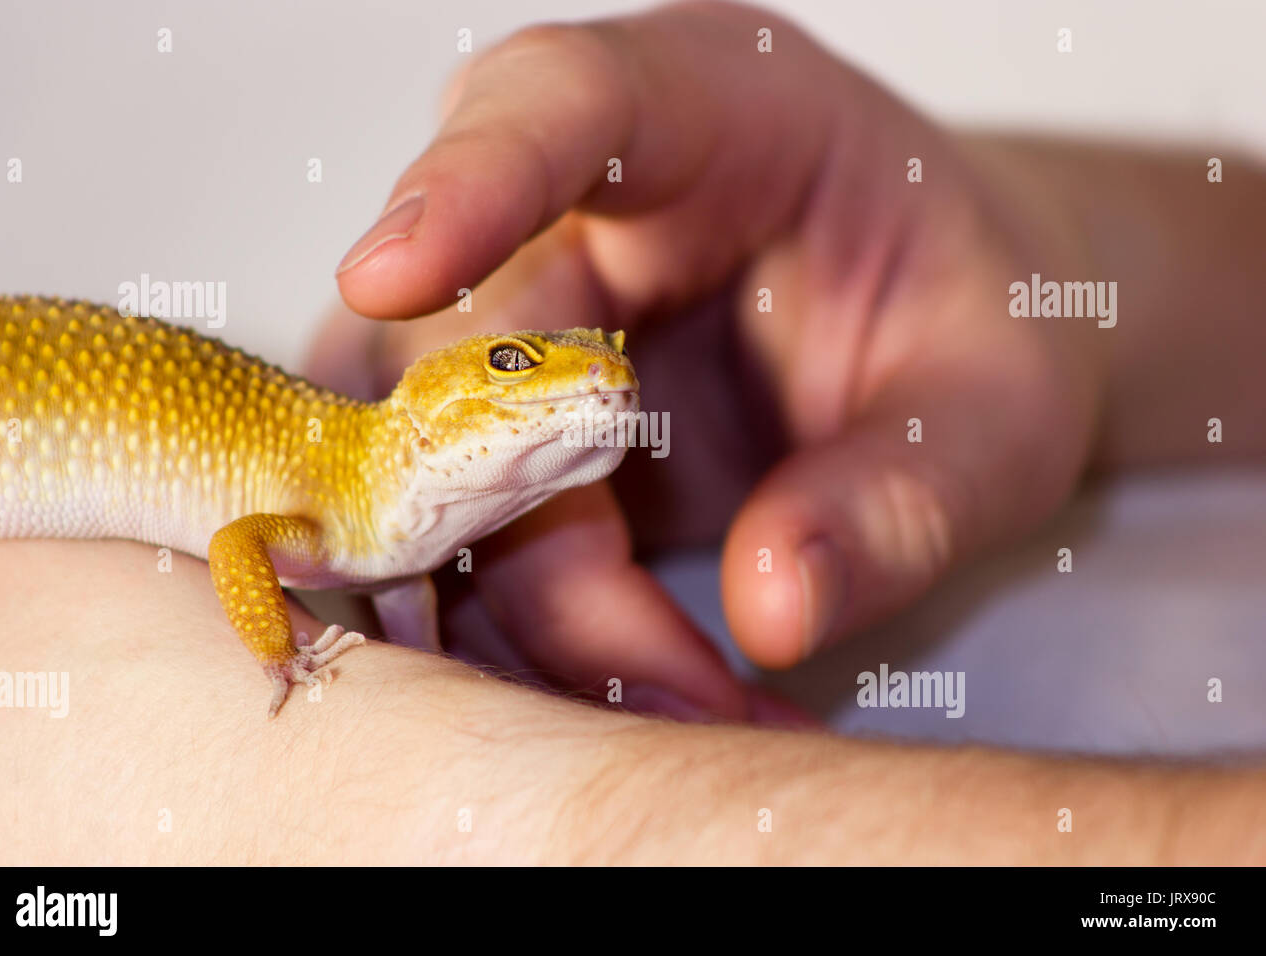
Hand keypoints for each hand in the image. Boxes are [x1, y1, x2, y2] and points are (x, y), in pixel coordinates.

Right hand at [310, 1, 1103, 712]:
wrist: (944, 341)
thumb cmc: (977, 325)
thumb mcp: (996, 409)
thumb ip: (901, 494)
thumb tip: (770, 611)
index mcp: (712, 113)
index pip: (560, 102)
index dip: (467, 177)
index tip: (391, 272)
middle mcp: (580, 207)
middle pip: (465, 359)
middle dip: (554, 557)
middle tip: (689, 699)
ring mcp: (523, 319)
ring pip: (427, 467)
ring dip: (536, 623)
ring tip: (694, 716)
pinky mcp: (500, 424)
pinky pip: (454, 529)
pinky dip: (529, 639)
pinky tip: (644, 696)